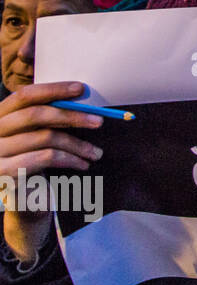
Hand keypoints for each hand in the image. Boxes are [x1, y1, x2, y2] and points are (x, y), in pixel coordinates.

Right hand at [0, 82, 103, 262]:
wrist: (21, 196)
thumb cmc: (32, 158)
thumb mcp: (37, 132)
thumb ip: (50, 116)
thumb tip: (83, 100)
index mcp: (1, 115)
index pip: (25, 95)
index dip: (53, 89)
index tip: (81, 88)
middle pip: (35, 115)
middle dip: (72, 116)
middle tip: (99, 121)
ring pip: (45, 137)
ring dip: (77, 144)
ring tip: (96, 153)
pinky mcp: (6, 171)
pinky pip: (45, 158)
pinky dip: (70, 159)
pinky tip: (83, 164)